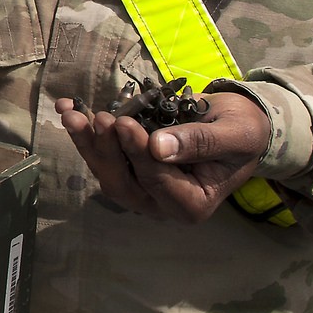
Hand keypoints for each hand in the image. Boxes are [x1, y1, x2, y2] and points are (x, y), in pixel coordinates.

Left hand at [57, 90, 270, 223]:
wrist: (239, 125)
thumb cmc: (243, 131)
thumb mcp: (233, 133)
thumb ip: (200, 142)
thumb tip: (159, 148)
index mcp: (193, 204)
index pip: (157, 182)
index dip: (138, 154)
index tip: (124, 123)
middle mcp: (162, 203)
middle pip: (124, 183)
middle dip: (105, 151)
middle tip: (97, 118)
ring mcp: (144, 189)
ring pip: (108, 171)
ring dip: (87, 142)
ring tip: (71, 112)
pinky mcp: (131, 170)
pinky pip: (104, 156)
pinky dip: (86, 133)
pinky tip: (69, 107)